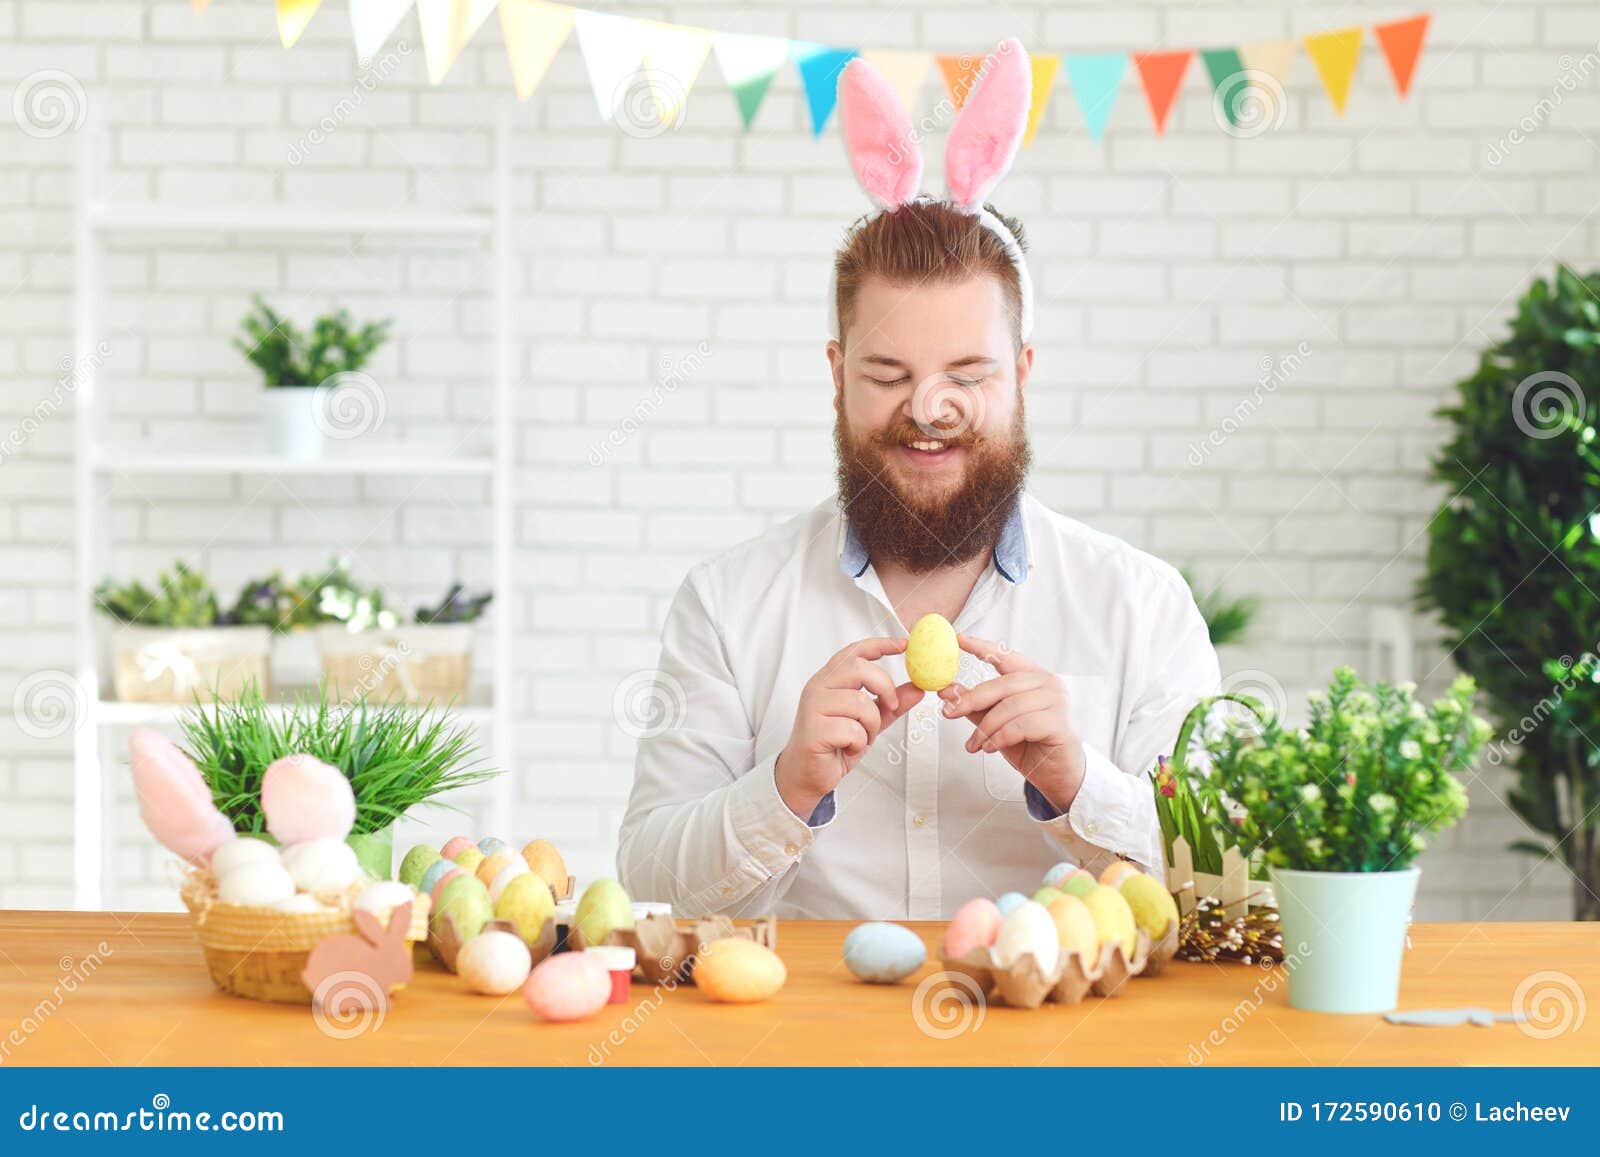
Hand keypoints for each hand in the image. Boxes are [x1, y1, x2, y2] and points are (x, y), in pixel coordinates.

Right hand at [775, 637, 924, 819]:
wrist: (806, 774)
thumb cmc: (833, 745)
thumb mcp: (868, 722)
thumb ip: (890, 704)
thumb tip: (917, 689)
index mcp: (829, 680)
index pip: (854, 651)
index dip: (880, 645)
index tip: (903, 645)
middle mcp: (819, 687)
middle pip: (859, 668)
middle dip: (884, 687)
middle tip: (892, 704)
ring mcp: (813, 707)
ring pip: (860, 702)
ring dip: (871, 724)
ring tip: (862, 737)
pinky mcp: (814, 730)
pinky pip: (851, 729)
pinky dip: (858, 742)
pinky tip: (848, 748)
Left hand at [938, 633, 1085, 811]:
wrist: (1058, 775)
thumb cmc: (1031, 745)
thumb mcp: (997, 723)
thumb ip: (976, 706)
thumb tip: (947, 691)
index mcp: (1033, 677)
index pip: (1006, 655)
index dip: (982, 646)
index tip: (958, 639)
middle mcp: (1048, 684)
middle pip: (1002, 684)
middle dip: (971, 699)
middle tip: (948, 712)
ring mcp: (1057, 702)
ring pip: (1009, 707)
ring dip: (985, 728)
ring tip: (973, 745)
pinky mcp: (1059, 724)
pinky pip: (1020, 725)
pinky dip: (1000, 737)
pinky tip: (990, 748)